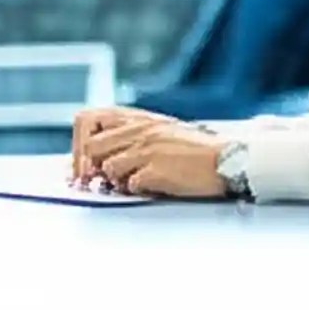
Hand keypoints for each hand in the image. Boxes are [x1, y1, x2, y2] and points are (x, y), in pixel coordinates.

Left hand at [82, 121, 226, 197]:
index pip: (89, 120)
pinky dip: (137, 190)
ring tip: (133, 182)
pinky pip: (130, 185)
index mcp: (139, 119)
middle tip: (96, 181)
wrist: (229, 160)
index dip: (79, 143)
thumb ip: (132, 136)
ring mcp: (147, 150)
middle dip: (90, 167)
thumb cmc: (197, 150)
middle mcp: (139, 131)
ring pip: (108, 168)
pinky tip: (152, 187)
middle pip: (92, 148)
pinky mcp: (156, 170)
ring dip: (116, 180)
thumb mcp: (161, 130)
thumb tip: (101, 157)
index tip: (81, 162)